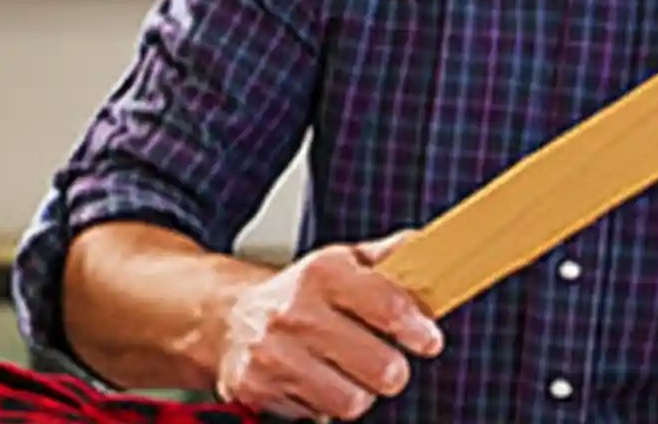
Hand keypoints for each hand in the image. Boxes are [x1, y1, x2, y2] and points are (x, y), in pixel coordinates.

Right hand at [214, 230, 443, 421]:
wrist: (229, 316)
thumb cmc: (300, 292)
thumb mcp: (343, 261)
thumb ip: (388, 256)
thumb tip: (427, 249)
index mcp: (322, 273)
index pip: (388, 306)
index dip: (418, 329)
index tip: (428, 340)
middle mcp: (296, 312)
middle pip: (380, 366)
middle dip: (393, 369)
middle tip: (387, 363)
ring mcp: (275, 353)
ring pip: (353, 400)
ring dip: (359, 392)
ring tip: (348, 373)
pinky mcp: (258, 388)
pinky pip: (319, 414)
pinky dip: (325, 404)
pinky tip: (316, 380)